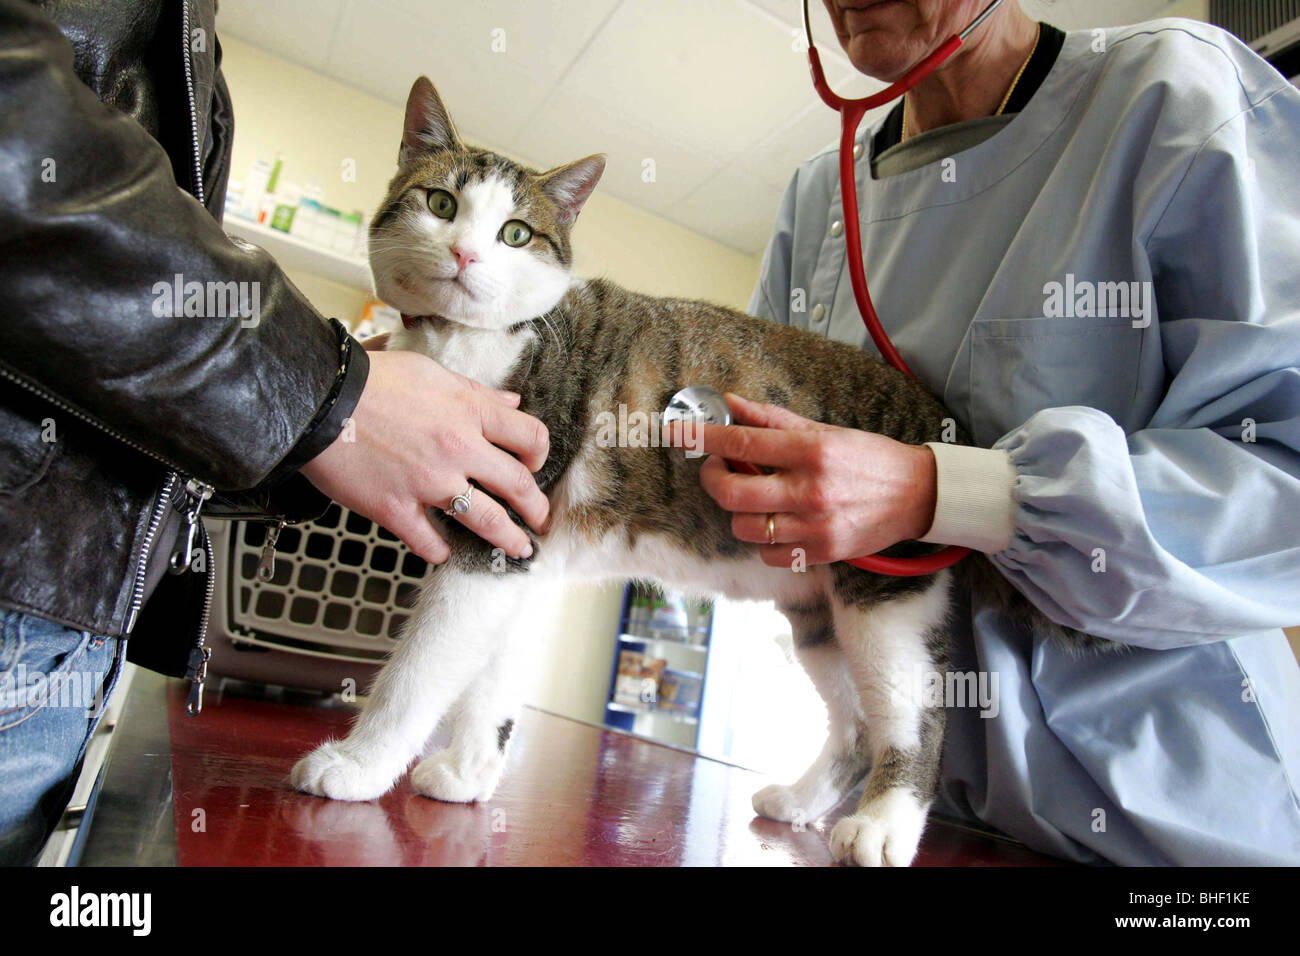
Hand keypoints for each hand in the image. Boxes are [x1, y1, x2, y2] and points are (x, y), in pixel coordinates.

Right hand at [300, 348, 549, 563]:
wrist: (317, 400)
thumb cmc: (371, 380)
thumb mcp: (431, 373)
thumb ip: (475, 391)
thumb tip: (510, 401)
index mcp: (470, 411)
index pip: (530, 436)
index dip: (539, 454)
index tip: (534, 466)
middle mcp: (459, 449)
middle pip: (518, 485)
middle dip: (536, 508)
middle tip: (541, 520)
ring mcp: (430, 482)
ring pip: (487, 520)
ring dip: (509, 540)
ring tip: (520, 550)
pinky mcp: (397, 509)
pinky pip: (430, 542)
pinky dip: (441, 551)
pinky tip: (445, 553)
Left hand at [667, 393, 936, 567]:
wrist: (916, 495)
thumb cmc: (868, 458)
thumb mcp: (823, 430)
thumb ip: (773, 419)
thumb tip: (731, 404)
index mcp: (811, 452)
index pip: (743, 444)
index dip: (703, 438)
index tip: (678, 432)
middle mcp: (810, 490)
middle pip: (733, 494)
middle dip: (713, 479)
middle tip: (718, 468)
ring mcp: (814, 526)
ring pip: (745, 527)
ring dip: (739, 510)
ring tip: (755, 495)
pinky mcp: (821, 552)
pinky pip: (768, 553)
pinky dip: (762, 538)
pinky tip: (775, 521)